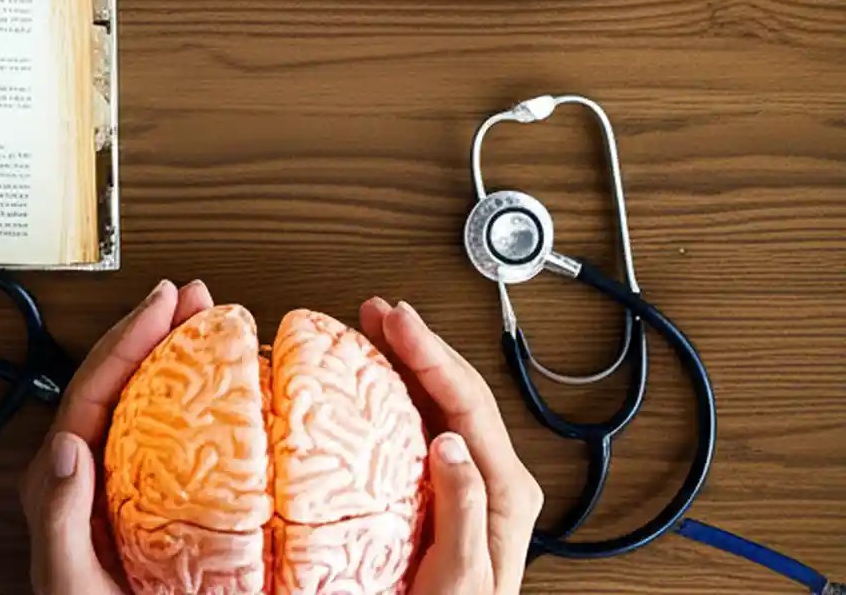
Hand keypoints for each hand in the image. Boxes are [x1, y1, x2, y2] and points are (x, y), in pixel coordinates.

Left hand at [19, 279, 214, 594]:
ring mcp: (117, 475)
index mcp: (60, 479)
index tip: (164, 304)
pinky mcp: (146, 490)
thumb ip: (59, 517)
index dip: (127, 337)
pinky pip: (165, 427)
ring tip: (206, 319)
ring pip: (141, 394)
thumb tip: (65, 444)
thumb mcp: (69, 579)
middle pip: (116, 377)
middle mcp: (85, 466)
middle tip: (196, 296)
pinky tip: (216, 381)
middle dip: (153, 328)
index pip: (92, 388)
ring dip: (170, 350)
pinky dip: (189, 393)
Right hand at [360, 298, 544, 594]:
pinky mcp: (441, 491)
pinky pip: (422, 428)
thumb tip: (448, 440)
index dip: (431, 353)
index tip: (398, 321)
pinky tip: (376, 381)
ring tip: (374, 330)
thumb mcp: (462, 577)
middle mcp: (491, 476)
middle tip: (378, 311)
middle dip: (418, 344)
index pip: (467, 402)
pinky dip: (399, 394)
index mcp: (504, 490)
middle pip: (456, 390)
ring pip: (439, 402)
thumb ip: (464, 508)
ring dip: (408, 361)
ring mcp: (467, 481)